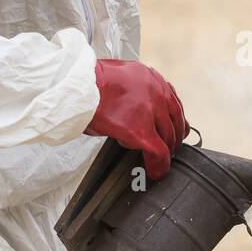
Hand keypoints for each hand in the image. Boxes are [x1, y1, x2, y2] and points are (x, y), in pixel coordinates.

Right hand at [85, 59, 187, 180]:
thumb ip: (134, 90)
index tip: (174, 130)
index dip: (175, 121)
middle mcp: (156, 92)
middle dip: (174, 137)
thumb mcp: (119, 78)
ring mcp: (150, 111)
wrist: (75, 87)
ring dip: (167, 152)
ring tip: (160, 162)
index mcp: (150, 78)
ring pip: (169, 137)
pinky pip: (158, 152)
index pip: (173, 102)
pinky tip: (155, 172)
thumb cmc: (89, 84)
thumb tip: (136, 109)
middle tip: (170, 149)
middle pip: (175, 120)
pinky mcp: (140, 130)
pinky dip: (159, 165)